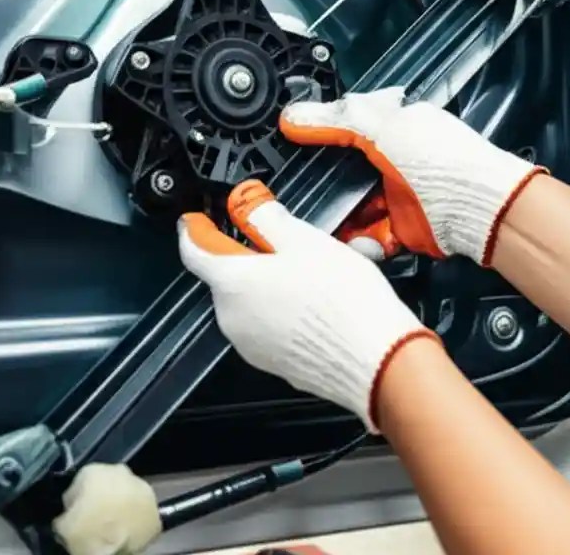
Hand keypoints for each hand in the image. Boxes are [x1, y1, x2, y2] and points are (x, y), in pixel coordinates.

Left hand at [178, 181, 438, 431]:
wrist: (376, 361)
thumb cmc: (342, 301)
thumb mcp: (305, 240)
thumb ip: (267, 219)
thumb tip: (248, 205)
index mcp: (232, 282)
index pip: (193, 250)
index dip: (195, 229)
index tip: (198, 219)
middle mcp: (232, 318)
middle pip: (229, 276)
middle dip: (255, 258)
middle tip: (291, 244)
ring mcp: (251, 345)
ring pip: (253, 302)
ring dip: (275, 285)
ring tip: (319, 276)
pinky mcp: (274, 364)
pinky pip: (271, 327)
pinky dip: (288, 312)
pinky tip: (322, 305)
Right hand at [281, 88, 545, 264]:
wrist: (480, 212)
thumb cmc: (447, 162)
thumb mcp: (384, 128)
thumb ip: (336, 120)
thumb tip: (293, 116)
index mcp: (395, 124)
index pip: (345, 125)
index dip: (319, 134)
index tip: (292, 142)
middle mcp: (396, 158)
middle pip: (343, 171)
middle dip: (325, 185)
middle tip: (305, 190)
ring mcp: (398, 194)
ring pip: (352, 206)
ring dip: (342, 216)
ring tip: (334, 219)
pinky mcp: (401, 227)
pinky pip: (369, 235)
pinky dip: (364, 240)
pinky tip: (366, 237)